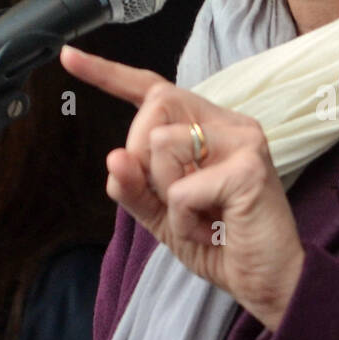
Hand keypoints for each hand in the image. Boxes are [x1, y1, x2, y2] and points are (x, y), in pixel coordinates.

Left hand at [59, 44, 305, 330]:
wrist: (269, 282)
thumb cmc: (222, 245)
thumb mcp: (162, 216)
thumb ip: (135, 187)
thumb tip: (115, 158)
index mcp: (210, 129)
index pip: (156, 90)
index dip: (109, 74)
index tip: (68, 57)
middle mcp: (230, 124)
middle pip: (154, 107)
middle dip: (142, 158)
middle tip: (173, 200)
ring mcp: (243, 140)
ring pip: (161, 146)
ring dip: (165, 196)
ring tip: (200, 218)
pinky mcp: (249, 166)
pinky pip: (180, 189)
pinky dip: (183, 221)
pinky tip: (210, 230)